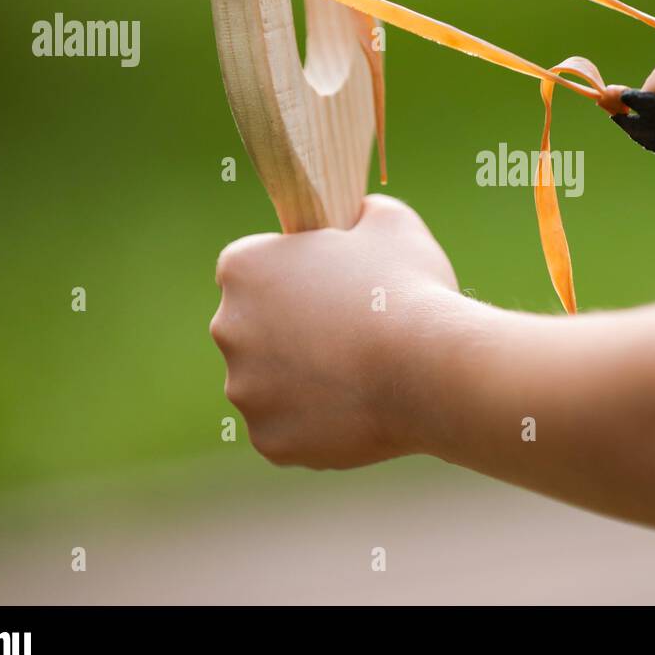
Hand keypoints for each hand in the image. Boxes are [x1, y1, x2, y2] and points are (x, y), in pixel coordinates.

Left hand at [210, 195, 457, 468]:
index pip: (253, 268)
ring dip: (304, 379)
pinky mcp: (269, 440)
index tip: (331, 285)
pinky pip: (289, 428)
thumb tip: (357, 215)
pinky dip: (317, 423)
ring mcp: (245, 390)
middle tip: (350, 332)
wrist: (427, 370)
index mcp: (243, 268)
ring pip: (271, 383)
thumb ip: (359, 213)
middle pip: (256, 328)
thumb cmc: (407, 288)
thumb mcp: (390, 221)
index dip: (295, 275)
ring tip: (362, 374)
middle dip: (293, 330)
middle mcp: (227, 328)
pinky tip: (358, 408)